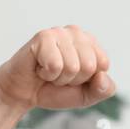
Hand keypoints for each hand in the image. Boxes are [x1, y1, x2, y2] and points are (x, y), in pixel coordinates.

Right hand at [0, 25, 114, 112]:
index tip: (74, 77)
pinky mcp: (43, 36)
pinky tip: (40, 68)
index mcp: (90, 43)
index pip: (103, 63)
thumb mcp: (87, 96)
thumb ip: (104, 89)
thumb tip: (102, 76)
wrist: (26, 93)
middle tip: (60, 75)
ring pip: (73, 66)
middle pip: (89, 65)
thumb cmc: (56, 90)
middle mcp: (76, 33)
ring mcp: (59, 32)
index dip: (88, 79)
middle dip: (74, 79)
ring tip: (49, 72)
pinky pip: (56, 65)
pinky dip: (48, 74)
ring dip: (59, 77)